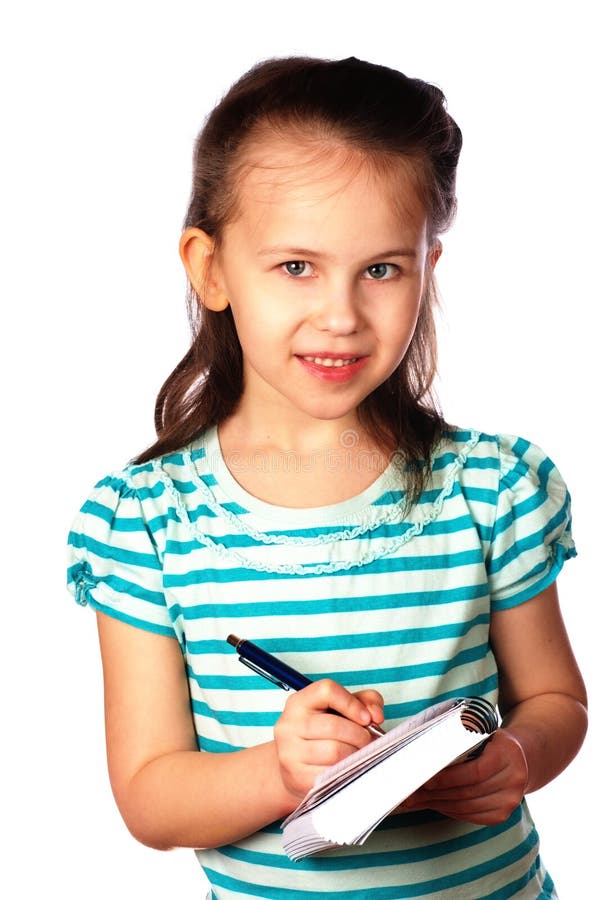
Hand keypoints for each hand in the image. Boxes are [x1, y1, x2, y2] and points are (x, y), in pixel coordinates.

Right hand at [273, 680, 383, 797]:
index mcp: (299, 702)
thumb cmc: (323, 735)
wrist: (294, 768)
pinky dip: (345, 771)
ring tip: (359, 754)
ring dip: (355, 754)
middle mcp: (290, 724)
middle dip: (359, 735)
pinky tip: (347, 768)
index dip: (352, 703)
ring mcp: (290, 752)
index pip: (327, 691)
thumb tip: (376, 715)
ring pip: (334, 752)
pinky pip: (331, 774)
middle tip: (368, 742)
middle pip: (334, 726)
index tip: (367, 718)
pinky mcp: (297, 777)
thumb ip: (364, 701)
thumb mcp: (340, 710)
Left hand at [403, 729, 528, 824]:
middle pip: (469, 792)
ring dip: (439, 805)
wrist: (521, 756)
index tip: (424, 779)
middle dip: (436, 794)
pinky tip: (436, 805)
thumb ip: (459, 740)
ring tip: (417, 800)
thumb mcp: (480, 731)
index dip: (448, 778)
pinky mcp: (503, 814)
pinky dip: (451, 811)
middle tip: (411, 793)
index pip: (474, 772)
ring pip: (468, 807)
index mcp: (507, 753)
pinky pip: (473, 816)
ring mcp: (511, 800)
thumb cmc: (490, 740)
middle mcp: (514, 778)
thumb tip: (422, 755)